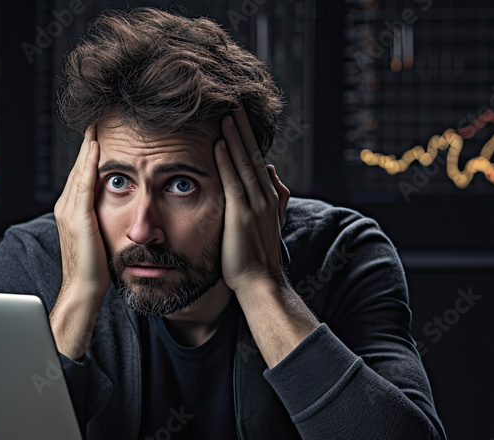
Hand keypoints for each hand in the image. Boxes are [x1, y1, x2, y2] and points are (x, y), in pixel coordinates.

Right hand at [50, 125, 108, 359]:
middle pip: (79, 165)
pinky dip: (89, 163)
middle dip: (89, 142)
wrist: (84, 292)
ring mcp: (69, 210)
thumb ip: (105, 219)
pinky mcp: (77, 217)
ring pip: (80, 169)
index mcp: (71, 209)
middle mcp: (65, 206)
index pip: (82, 172)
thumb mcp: (102, 238)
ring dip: (89, 145)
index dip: (91, 152)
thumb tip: (122, 207)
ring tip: (98, 123)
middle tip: (101, 116)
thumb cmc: (97, 271)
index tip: (102, 131)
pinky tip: (97, 147)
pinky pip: (84, 183)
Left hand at [215, 107, 290, 294]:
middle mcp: (265, 196)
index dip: (248, 138)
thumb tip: (273, 170)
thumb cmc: (257, 257)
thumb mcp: (268, 222)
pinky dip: (227, 161)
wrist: (260, 282)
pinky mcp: (241, 214)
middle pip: (252, 155)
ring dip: (235, 137)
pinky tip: (220, 143)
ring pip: (244, 163)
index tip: (239, 118)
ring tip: (227, 114)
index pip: (257, 161)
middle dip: (243, 129)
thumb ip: (272, 196)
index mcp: (269, 197)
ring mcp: (254, 205)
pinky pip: (233, 181)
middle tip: (235, 103)